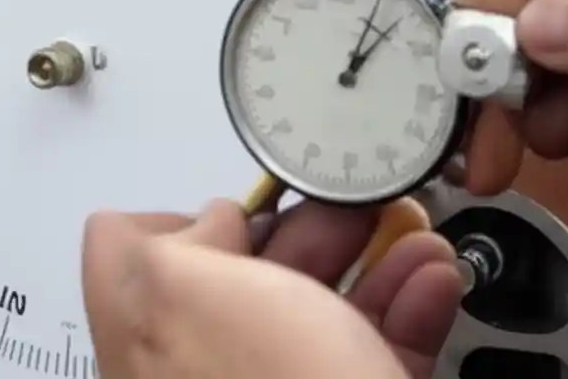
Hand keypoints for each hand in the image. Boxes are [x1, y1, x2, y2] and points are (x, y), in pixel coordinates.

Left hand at [81, 199, 463, 378]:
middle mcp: (211, 376)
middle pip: (246, 283)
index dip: (186, 226)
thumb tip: (204, 223)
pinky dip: (408, 307)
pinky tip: (431, 279)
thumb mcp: (179, 295)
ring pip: (322, 313)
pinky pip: (376, 351)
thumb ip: (158, 245)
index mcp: (150, 349)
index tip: (243, 211)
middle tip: (349, 207)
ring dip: (374, 262)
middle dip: (306, 233)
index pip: (136, 269)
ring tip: (412, 235)